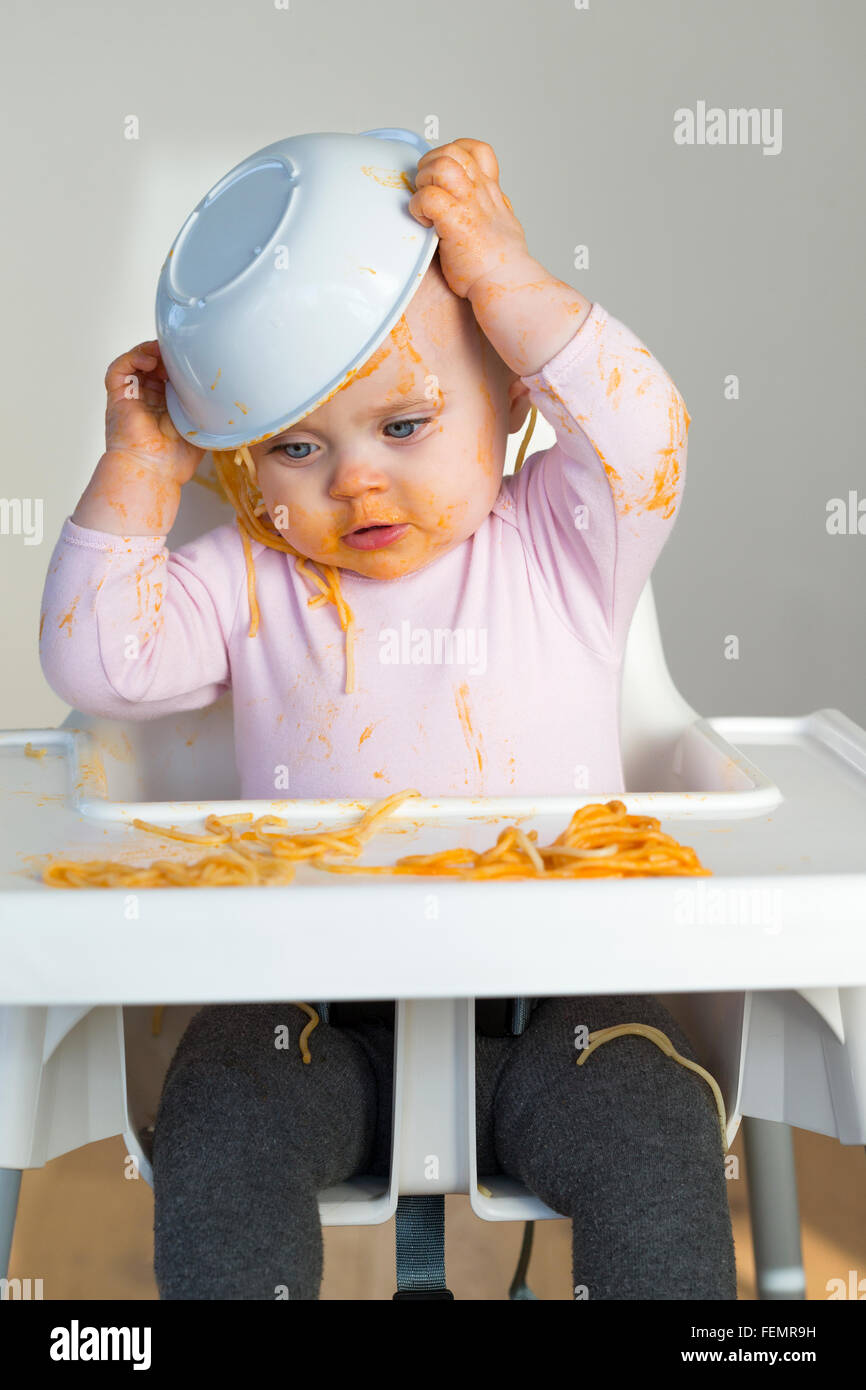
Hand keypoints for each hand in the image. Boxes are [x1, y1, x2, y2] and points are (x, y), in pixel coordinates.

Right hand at [103, 340, 205, 484]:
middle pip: (153, 365)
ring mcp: (131, 397)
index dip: (179, 364)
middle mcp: (146, 399)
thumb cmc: (175, 459)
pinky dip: (132, 358)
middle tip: (181, 355)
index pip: (169, 375)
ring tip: (165, 353)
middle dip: (166, 356)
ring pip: (136, 362)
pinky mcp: (117, 398)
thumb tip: (229, 395)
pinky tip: (150, 361)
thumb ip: (209, 410)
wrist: (154, 472)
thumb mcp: (202, 427)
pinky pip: (118, 369)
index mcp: (165, 406)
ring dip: (150, 351)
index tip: (193, 361)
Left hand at [407, 138, 530, 299]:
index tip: (442, 175)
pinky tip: (424, 223)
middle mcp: (481, 192)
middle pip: (454, 150)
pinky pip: (429, 196)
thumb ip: (491, 211)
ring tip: (425, 205)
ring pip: (442, 165)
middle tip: (425, 190)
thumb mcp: (503, 226)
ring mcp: (469, 205)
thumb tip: (484, 211)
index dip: (453, 152)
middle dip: (430, 164)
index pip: (476, 150)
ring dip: (424, 180)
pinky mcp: (455, 222)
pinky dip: (418, 206)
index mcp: (491, 192)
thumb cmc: (501, 266)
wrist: (506, 284)